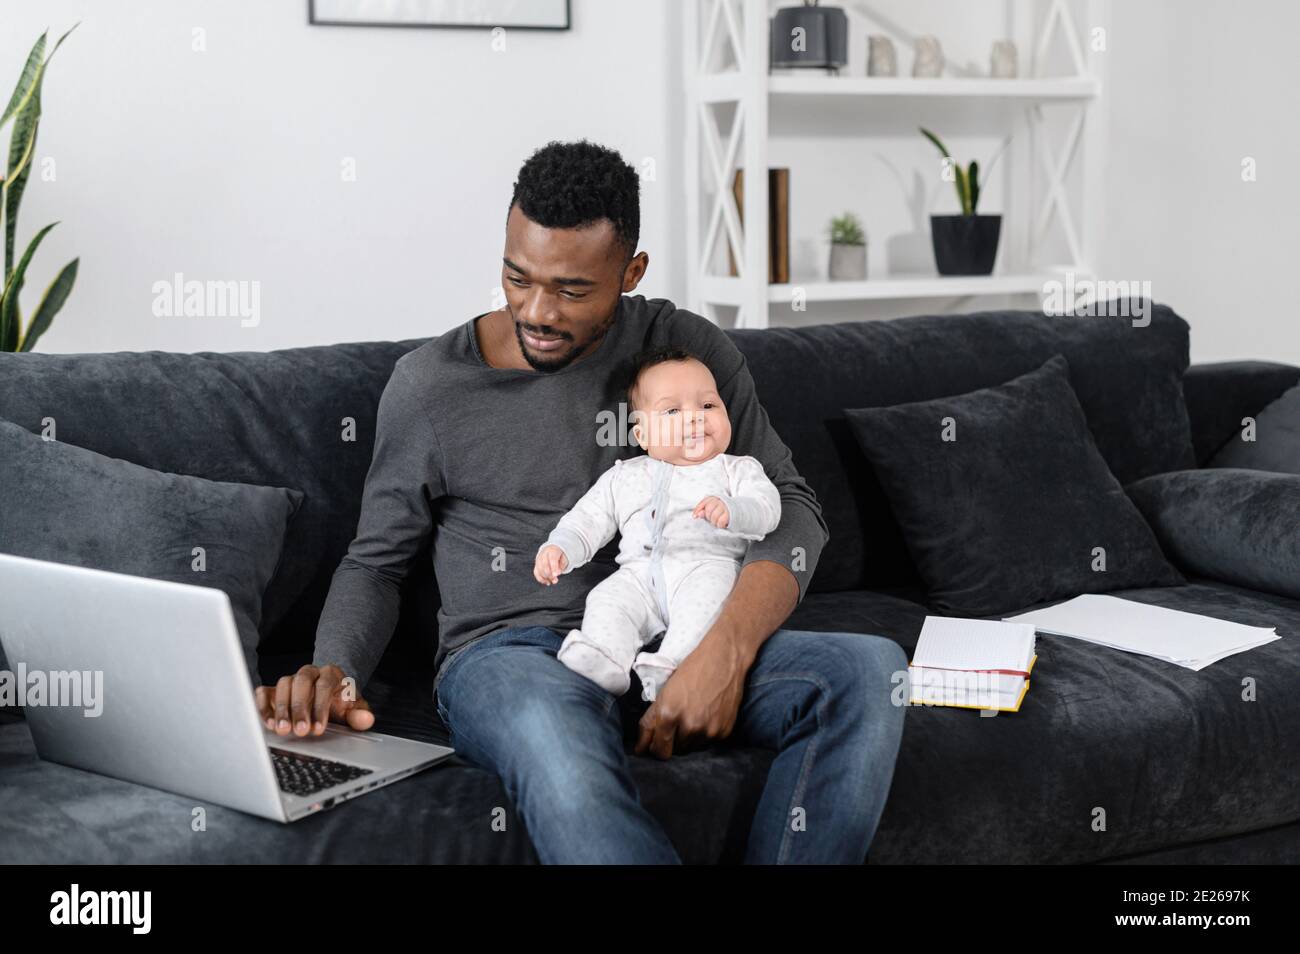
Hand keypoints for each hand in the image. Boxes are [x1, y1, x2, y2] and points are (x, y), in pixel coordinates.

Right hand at [254, 664, 373, 737]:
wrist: (328, 696)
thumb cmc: (340, 703)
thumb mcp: (353, 708)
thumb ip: (359, 714)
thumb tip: (367, 720)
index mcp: (330, 674)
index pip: (324, 685)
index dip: (320, 707)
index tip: (318, 729)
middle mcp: (309, 672)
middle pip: (301, 682)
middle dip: (299, 708)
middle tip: (299, 731)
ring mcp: (290, 679)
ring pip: (283, 685)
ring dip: (281, 709)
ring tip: (283, 730)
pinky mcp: (274, 690)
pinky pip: (264, 692)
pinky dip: (264, 706)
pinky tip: (268, 723)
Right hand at [534, 544, 568, 584]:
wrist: (552, 550)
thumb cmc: (560, 555)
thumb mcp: (564, 558)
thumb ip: (562, 564)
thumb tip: (557, 573)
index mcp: (552, 550)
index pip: (552, 559)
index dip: (554, 567)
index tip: (556, 575)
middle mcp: (543, 554)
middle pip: (544, 565)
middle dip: (550, 575)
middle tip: (556, 580)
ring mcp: (538, 559)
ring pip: (539, 569)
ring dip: (546, 578)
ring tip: (553, 581)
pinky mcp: (536, 565)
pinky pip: (536, 573)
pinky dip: (541, 579)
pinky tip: (547, 582)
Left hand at [634, 624, 750, 759]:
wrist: (724, 658)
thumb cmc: (691, 671)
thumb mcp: (664, 693)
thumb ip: (650, 721)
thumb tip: (639, 749)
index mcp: (669, 714)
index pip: (659, 750)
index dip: (656, 747)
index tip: (658, 742)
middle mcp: (689, 725)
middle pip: (676, 751)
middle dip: (673, 740)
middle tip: (679, 720)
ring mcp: (708, 730)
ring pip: (692, 748)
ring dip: (690, 738)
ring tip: (694, 714)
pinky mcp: (723, 731)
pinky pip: (709, 742)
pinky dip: (706, 733)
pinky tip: (707, 714)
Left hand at [693, 495, 729, 528]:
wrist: (738, 510)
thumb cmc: (721, 511)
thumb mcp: (712, 509)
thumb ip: (704, 511)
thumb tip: (698, 514)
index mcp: (714, 498)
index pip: (703, 502)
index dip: (698, 509)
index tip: (694, 516)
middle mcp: (720, 501)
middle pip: (708, 509)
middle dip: (708, 517)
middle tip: (711, 519)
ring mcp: (725, 507)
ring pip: (714, 516)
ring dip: (713, 522)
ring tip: (716, 521)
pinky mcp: (729, 514)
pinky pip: (721, 521)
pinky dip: (719, 525)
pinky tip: (721, 524)